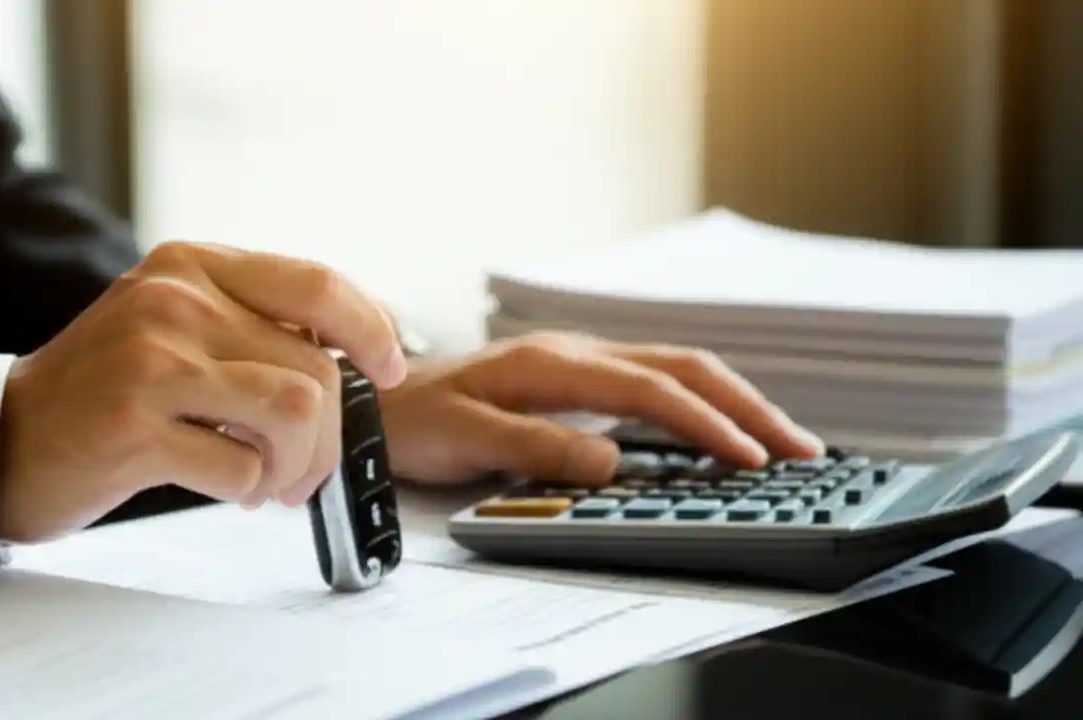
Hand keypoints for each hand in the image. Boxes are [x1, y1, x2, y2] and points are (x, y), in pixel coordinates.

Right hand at [0, 242, 405, 541]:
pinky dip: (248, 490)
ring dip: (297, 465)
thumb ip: (252, 324)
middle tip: (302, 471)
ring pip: (295, 411)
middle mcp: (173, 301)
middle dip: (326, 437)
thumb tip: (354, 353)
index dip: (371, 329)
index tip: (391, 367)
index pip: (316, 285)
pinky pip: (243, 468)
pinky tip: (223, 486)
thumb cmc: (106, 389)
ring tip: (270, 482)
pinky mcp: (132, 427)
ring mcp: (151, 362)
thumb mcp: (175, 324)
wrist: (4, 438)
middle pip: (315, 368)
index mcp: (191, 266)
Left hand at [378, 332, 823, 486]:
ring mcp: (579, 359)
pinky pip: (656, 379)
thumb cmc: (417, 418)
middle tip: (801, 447)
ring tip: (779, 438)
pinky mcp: (577, 375)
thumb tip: (611, 463)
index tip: (752, 460)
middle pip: (684, 367)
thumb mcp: (465, 438)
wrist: (378, 392)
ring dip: (732, 399)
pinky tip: (717, 423)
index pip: (653, 390)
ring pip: (677, 368)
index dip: (707, 424)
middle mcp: (576, 352)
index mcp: (555, 363)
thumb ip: (536, 448)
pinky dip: (701, 400)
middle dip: (748, 405)